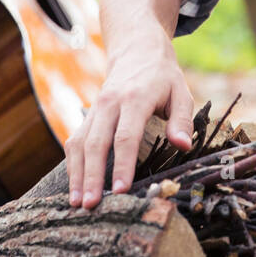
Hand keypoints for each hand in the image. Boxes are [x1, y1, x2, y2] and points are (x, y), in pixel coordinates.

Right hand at [65, 36, 194, 208]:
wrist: (137, 50)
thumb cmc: (163, 77)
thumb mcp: (181, 91)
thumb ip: (182, 119)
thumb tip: (183, 146)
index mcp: (135, 98)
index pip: (126, 136)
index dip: (122, 164)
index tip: (120, 190)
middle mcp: (110, 104)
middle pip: (96, 143)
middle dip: (92, 176)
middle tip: (91, 205)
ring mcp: (95, 109)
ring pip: (80, 144)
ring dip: (77, 175)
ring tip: (77, 204)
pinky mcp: (88, 116)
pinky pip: (75, 141)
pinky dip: (72, 165)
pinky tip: (74, 188)